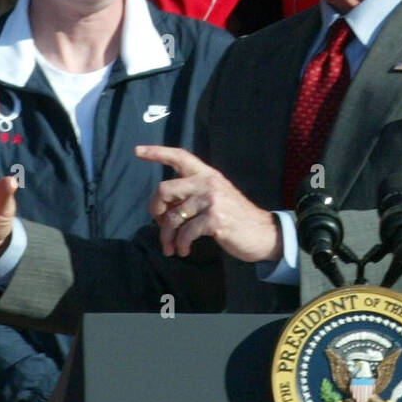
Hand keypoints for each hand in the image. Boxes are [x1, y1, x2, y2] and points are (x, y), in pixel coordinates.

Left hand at [137, 145, 282, 263]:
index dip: (157, 152)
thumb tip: (163, 209)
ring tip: (170, 247)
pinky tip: (183, 251)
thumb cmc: (235, 217)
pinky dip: (180, 245)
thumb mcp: (216, 198)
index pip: (180, 156)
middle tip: (159, 224)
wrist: (263, 233)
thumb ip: (192, 196)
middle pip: (165, 189)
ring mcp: (212, 200)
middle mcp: (208, 182)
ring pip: (172, 216)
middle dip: (155, 209)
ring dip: (167, 236)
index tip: (138, 150)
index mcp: (208, 174)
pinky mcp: (215, 219)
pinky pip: (185, 232)